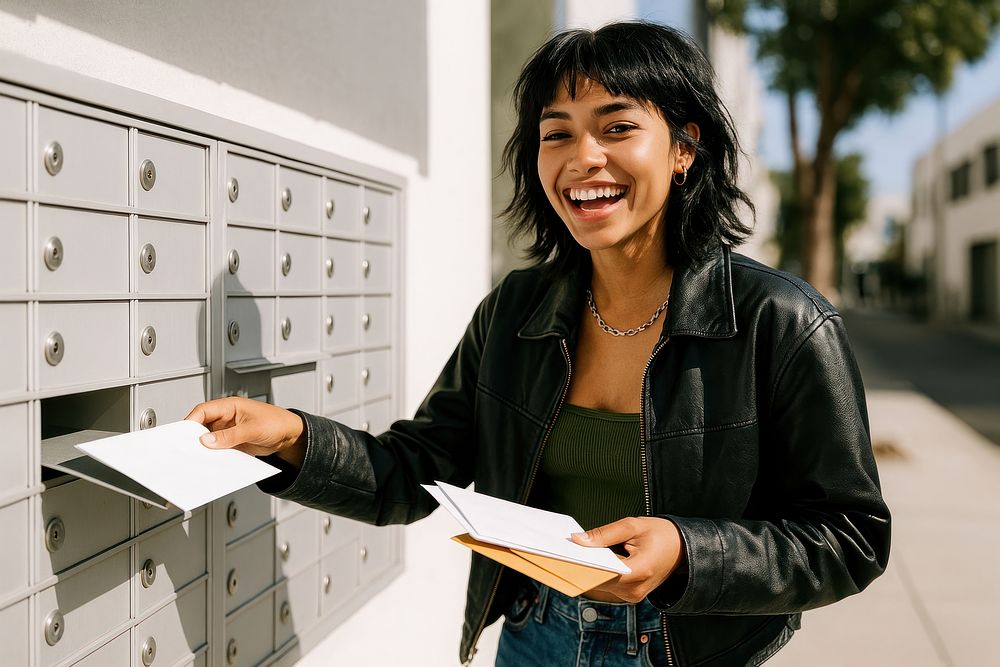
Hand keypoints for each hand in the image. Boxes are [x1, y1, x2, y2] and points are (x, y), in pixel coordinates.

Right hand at [185, 397, 306, 467]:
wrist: (290, 435)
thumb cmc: (277, 422)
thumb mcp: (253, 429)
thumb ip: (230, 436)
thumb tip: (207, 440)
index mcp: (229, 406)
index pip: (203, 411)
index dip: (191, 422)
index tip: (183, 435)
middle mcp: (226, 418)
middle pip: (202, 426)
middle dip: (194, 437)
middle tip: (187, 450)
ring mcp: (228, 431)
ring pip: (208, 439)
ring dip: (203, 449)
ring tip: (197, 459)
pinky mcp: (232, 443)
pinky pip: (218, 449)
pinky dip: (214, 456)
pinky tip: (211, 463)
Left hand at [571, 517, 684, 602]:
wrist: (684, 550)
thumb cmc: (662, 535)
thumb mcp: (633, 526)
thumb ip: (604, 534)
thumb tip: (578, 540)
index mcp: (638, 571)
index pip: (601, 573)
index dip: (580, 565)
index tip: (562, 555)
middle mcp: (634, 590)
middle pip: (597, 581)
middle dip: (580, 566)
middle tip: (559, 551)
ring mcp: (632, 596)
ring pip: (599, 585)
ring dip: (587, 571)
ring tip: (570, 554)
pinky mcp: (630, 595)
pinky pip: (607, 586)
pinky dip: (597, 574)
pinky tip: (586, 561)